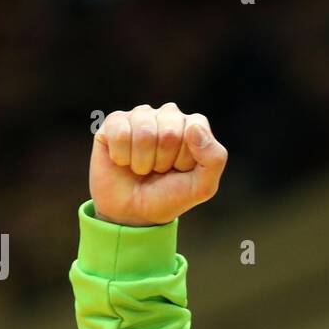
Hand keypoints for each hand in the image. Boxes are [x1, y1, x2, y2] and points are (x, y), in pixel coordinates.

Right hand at [90, 103, 227, 225]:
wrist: (133, 213)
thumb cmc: (169, 196)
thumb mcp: (202, 187)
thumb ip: (214, 159)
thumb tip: (194, 128)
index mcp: (193, 126)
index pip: (195, 129)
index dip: (186, 157)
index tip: (180, 170)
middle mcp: (167, 115)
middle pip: (169, 132)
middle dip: (164, 161)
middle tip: (160, 171)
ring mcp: (140, 116)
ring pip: (144, 132)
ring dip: (142, 161)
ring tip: (142, 168)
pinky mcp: (114, 122)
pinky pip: (120, 133)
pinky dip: (122, 156)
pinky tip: (123, 161)